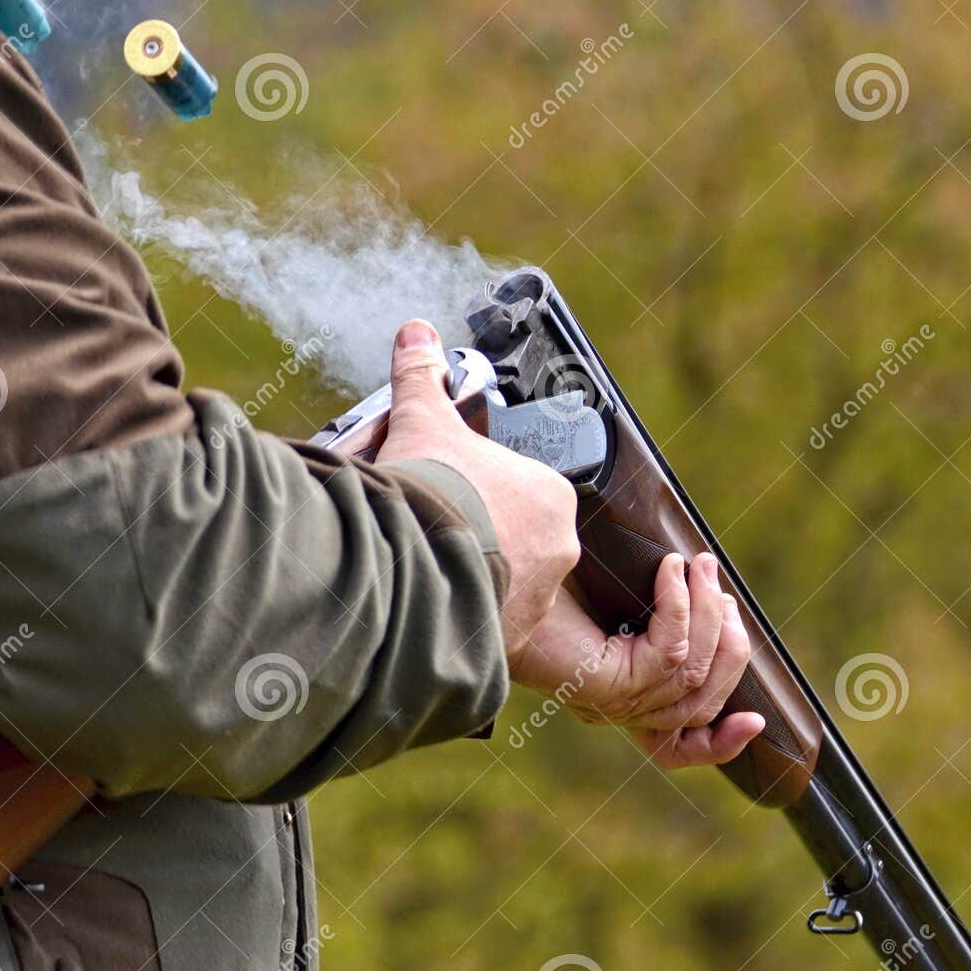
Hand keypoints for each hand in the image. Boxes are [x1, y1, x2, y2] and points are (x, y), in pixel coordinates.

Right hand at [376, 319, 579, 660]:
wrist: (412, 563)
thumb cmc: (430, 489)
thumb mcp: (422, 422)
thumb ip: (422, 378)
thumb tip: (417, 334)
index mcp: (550, 494)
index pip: (525, 492)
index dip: (486, 491)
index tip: (455, 493)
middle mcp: (558, 547)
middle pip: (522, 540)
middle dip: (484, 537)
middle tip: (438, 529)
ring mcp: (538, 597)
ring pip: (509, 585)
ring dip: (477, 578)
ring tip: (429, 566)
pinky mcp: (510, 637)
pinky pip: (490, 624)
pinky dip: (464, 616)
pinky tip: (431, 602)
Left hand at [511, 551, 765, 768]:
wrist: (491, 580)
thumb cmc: (543, 584)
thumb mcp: (614, 597)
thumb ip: (656, 606)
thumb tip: (700, 577)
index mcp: (624, 697)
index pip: (682, 748)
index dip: (723, 744)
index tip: (757, 722)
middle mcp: (621, 709)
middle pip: (707, 698)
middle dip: (730, 640)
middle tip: (718, 583)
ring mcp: (616, 701)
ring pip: (696, 671)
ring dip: (710, 611)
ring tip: (699, 565)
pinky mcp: (608, 685)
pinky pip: (671, 652)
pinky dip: (681, 605)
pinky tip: (669, 571)